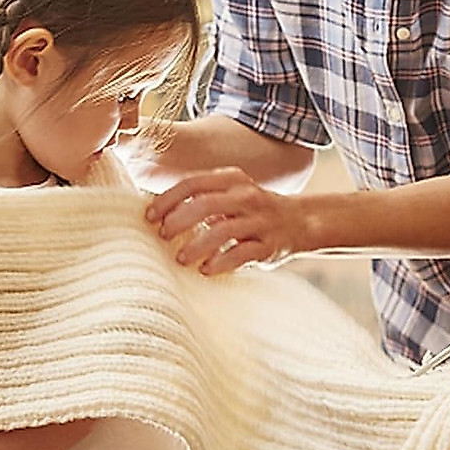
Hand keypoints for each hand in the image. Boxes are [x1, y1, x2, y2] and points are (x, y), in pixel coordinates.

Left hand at [145, 167, 306, 273]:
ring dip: (197, 245)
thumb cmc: (253, 210)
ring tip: (181, 259)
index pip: (193, 184)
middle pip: (205, 204)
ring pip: (223, 231)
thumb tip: (157, 213)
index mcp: (232, 179)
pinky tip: (206, 270)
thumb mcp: (231, 193)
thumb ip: (202, 197)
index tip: (149, 217)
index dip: (167, 200)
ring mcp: (260, 221)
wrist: (300, 221)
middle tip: (162, 236)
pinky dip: (220, 263)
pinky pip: (242, 254)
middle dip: (178, 221)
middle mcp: (247, 197)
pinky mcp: (269, 246)